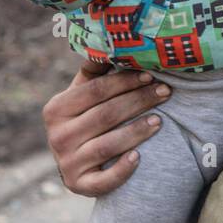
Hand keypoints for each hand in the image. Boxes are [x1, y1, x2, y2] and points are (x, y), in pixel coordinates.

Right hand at [42, 59, 168, 196]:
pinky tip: (140, 158)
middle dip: (139, 101)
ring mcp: (67, 163)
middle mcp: (57, 137)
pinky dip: (121, 171)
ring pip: (108, 145)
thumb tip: (107, 36)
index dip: (125, 81)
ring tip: (161, 120)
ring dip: (136, 132)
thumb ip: (95, 70)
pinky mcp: (79, 185)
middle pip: (106, 115)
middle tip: (166, 92)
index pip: (96, 91)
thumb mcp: (84, 93)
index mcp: (56, 109)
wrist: (77, 160)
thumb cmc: (87, 116)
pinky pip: (102, 181)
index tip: (152, 74)